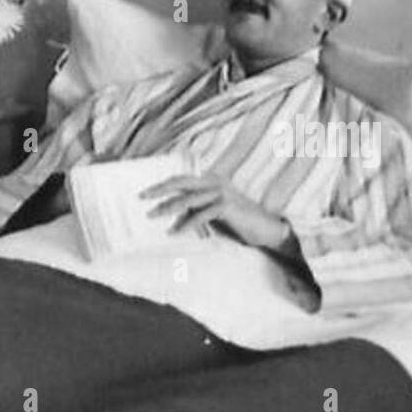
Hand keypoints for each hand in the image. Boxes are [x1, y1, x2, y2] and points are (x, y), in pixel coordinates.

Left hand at [140, 175, 287, 248]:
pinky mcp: (226, 206)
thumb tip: (173, 216)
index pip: (182, 180)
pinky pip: (200, 215)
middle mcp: (215, 183)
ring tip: (152, 216)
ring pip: (187, 199)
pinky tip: (174, 232)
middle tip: (141, 198)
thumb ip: (197, 210)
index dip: (163, 185)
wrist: (269, 229)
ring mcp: (221, 193)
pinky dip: (185, 224)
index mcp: (212, 181)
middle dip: (159, 190)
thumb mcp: (215, 214)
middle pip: (181, 183)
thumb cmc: (241, 223)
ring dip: (167, 208)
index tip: (146, 193)